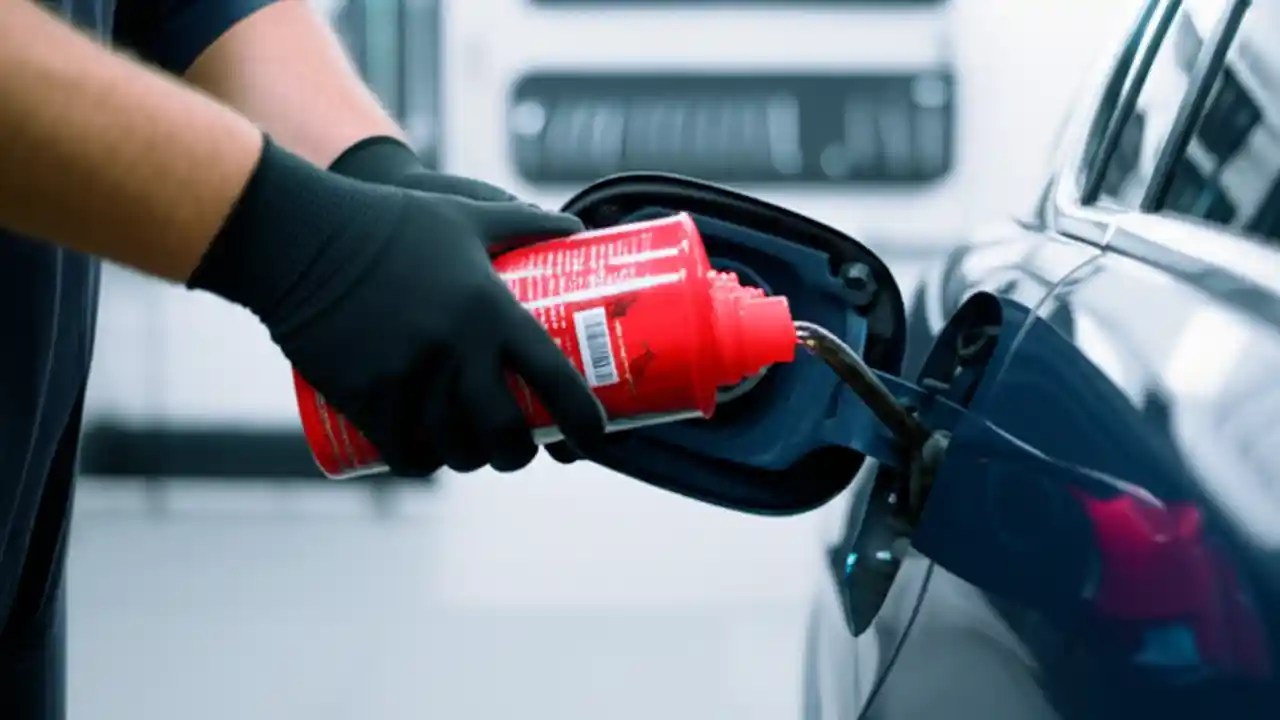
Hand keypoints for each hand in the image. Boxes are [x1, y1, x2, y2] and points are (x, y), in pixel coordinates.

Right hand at [189, 138, 605, 475]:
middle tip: (522, 448)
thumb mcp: (464, 215)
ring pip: (455, 450)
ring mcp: (407, 379)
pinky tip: (430, 457)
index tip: (596, 438)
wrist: (302, 238)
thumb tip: (577, 227)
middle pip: (505, 433)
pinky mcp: (365, 397)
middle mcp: (454, 352)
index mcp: (489, 310)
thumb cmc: (391, 223)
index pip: (555, 380)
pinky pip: (405, 451)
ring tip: (477, 451)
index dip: (584, 421)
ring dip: (472, 461)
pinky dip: (423, 461)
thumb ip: (523, 223)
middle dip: (519, 453)